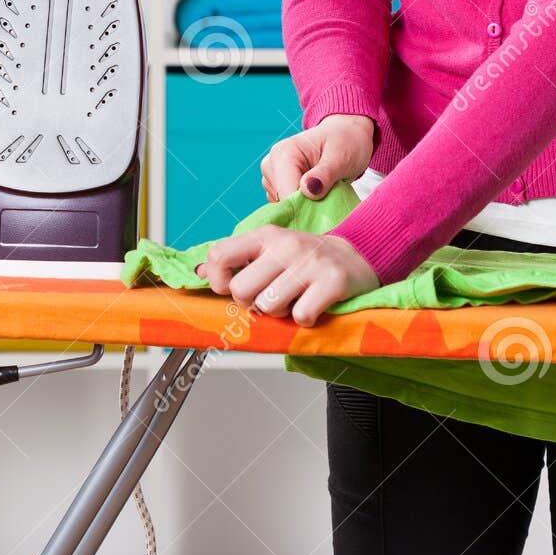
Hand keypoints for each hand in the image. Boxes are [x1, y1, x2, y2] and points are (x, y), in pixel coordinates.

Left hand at [195, 225, 378, 326]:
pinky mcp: (333, 281)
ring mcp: (310, 263)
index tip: (232, 288)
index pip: (219, 255)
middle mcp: (286, 245)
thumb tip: (198, 272)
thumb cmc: (306, 259)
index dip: (218, 280)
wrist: (358, 255)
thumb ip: (238, 260)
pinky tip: (314, 305)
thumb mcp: (271, 250)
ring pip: (268, 307)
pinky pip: (301, 316)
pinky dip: (305, 319)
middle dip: (252, 304)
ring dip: (280, 313)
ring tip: (294, 300)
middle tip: (270, 297)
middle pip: (241, 291)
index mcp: (266, 235)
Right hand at [259, 112, 377, 202]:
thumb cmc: (346, 142)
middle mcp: (271, 164)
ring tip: (325, 194)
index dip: (305, 208)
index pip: (286, 192)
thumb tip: (308, 191)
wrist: (346, 135)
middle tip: (330, 201)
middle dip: (305, 208)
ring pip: (283, 206)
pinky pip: (285, 205)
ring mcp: (272, 175)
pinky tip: (317, 196)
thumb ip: (325, 174)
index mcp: (284, 153)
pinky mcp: (277, 185)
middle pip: (282, 201)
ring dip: (303, 208)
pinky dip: (301, 207)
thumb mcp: (341, 157)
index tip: (325, 215)